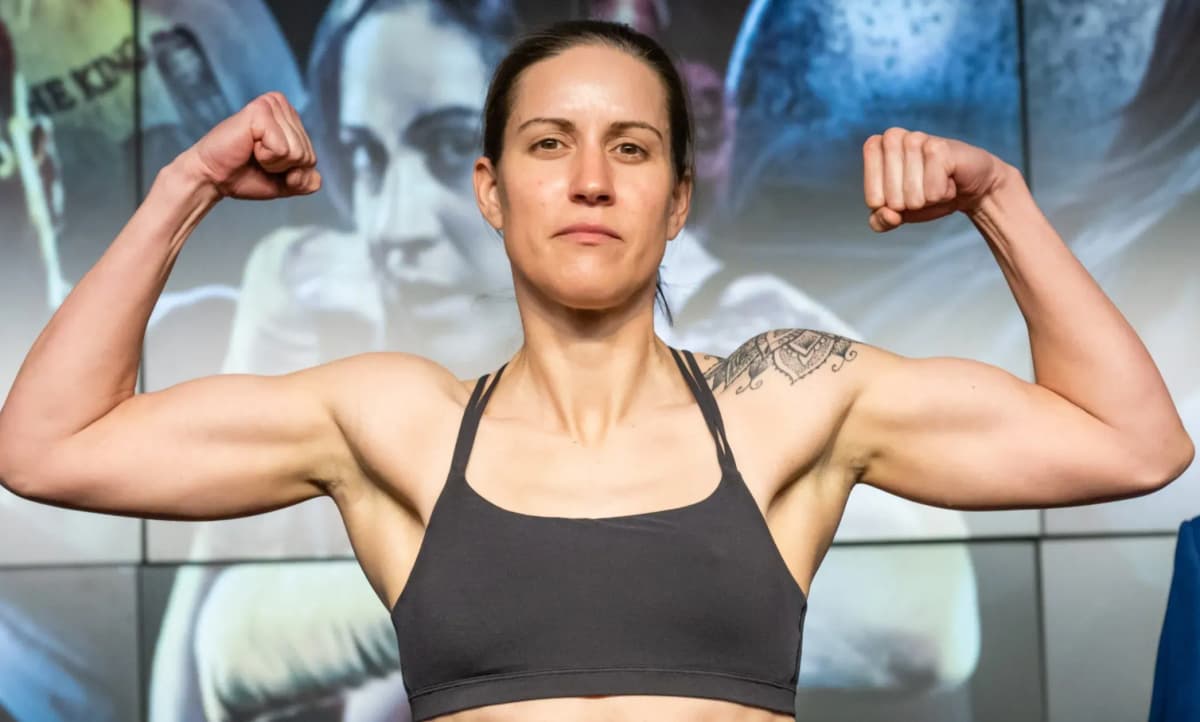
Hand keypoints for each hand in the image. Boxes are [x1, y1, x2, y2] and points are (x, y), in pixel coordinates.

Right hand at [176, 92, 320, 199]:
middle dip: (283, 167)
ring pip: (297, 152)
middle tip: (257, 159)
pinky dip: (266, 156)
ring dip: (274, 162)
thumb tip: (311, 174)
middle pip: (307, 155)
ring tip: (253, 152)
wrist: (213, 178)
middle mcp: (283, 106)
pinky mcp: (260, 110)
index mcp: (292, 118)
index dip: (290, 172)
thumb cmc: (245, 175)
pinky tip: (249, 146)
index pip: (312, 159)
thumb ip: (307, 181)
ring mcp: (272, 105)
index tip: (266, 164)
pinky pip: (282, 149)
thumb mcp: (286, 183)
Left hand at [862, 128, 1007, 231]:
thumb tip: (889, 215)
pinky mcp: (938, 146)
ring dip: (927, 198)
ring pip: (911, 194)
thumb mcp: (898, 214)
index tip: (902, 196)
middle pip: (891, 198)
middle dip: (910, 204)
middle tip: (923, 188)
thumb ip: (880, 221)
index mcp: (874, 148)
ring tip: (936, 183)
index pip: (872, 199)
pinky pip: (932, 191)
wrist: (969, 188)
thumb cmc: (927, 195)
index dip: (890, 208)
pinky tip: (949, 179)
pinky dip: (942, 194)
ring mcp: (916, 138)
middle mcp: (892, 137)